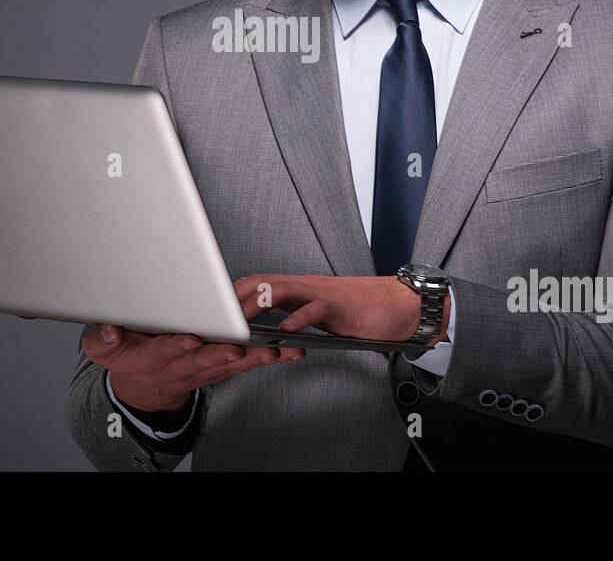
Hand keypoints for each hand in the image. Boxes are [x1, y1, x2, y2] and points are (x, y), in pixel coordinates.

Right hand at [82, 324, 304, 413]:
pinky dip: (266, 358)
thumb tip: (109, 332)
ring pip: (230, 362)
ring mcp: (203, 368)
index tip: (190, 338)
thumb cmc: (127, 358)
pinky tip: (288, 351)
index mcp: (154, 356)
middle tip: (240, 346)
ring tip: (275, 350)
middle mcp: (182, 364)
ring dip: (253, 357)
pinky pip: (245, 363)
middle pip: (204, 358)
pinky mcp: (220, 368)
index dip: (177, 344)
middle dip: (222, 352)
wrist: (143, 385)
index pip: (166, 349)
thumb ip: (102, 339)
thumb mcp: (102, 349)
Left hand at [233, 274, 450, 344]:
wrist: (399, 307)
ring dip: (258, 305)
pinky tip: (287, 330)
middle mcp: (307, 286)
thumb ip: (298, 315)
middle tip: (215, 315)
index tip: (212, 306)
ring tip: (239, 321)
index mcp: (301, 289)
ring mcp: (323, 294)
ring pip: (283, 290)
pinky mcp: (340, 307)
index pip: (260, 283)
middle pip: (263, 282)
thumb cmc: (363, 312)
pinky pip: (316, 310)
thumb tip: (274, 326)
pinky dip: (299, 319)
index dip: (234, 292)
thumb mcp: (322, 314)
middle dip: (236, 297)